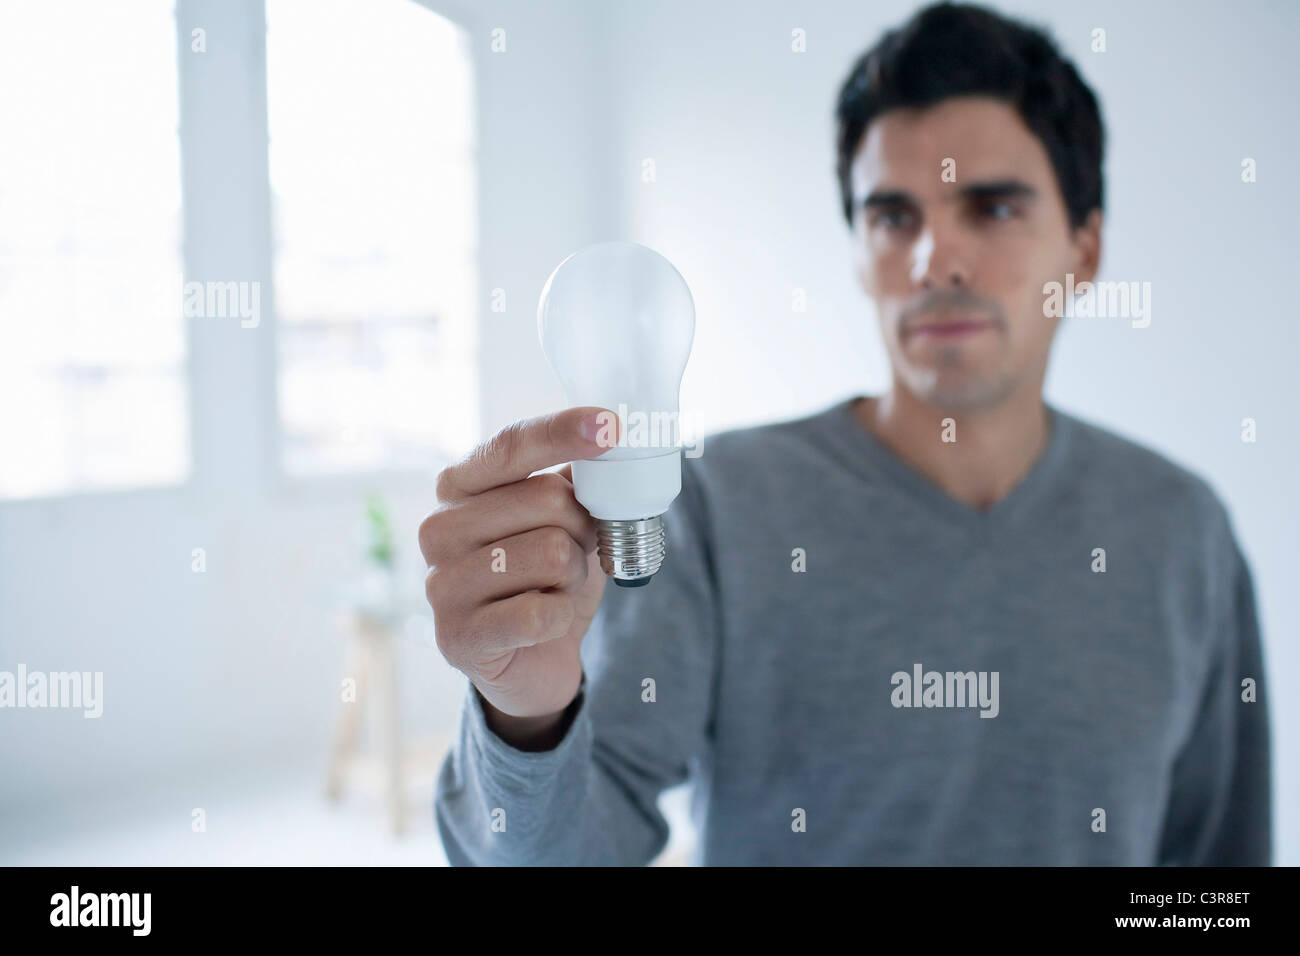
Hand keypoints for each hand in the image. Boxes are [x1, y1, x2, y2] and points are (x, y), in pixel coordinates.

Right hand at [419, 407, 618, 742]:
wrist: (533, 661)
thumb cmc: (548, 578)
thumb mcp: (565, 520)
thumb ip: (574, 480)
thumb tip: (607, 437)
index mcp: (458, 487)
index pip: (511, 446)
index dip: (561, 432)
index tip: (610, 425)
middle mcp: (438, 528)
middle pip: (546, 499)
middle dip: (584, 527)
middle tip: (579, 551)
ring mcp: (440, 583)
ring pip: (552, 553)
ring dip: (574, 577)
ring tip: (555, 590)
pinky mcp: (456, 637)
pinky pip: (542, 613)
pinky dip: (562, 618)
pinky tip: (545, 623)